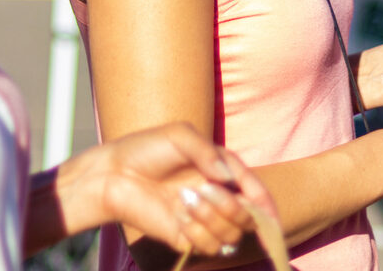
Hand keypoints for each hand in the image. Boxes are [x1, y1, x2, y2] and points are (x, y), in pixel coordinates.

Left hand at [89, 122, 275, 257]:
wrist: (113, 173)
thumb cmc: (145, 149)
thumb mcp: (179, 136)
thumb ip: (207, 152)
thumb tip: (229, 179)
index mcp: (221, 173)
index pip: (255, 193)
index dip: (266, 206)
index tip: (270, 215)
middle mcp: (216, 199)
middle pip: (249, 219)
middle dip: (233, 207)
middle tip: (204, 190)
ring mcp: (202, 220)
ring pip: (232, 236)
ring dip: (212, 218)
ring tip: (185, 200)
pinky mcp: (186, 238)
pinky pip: (209, 247)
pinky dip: (198, 232)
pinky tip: (178, 217)